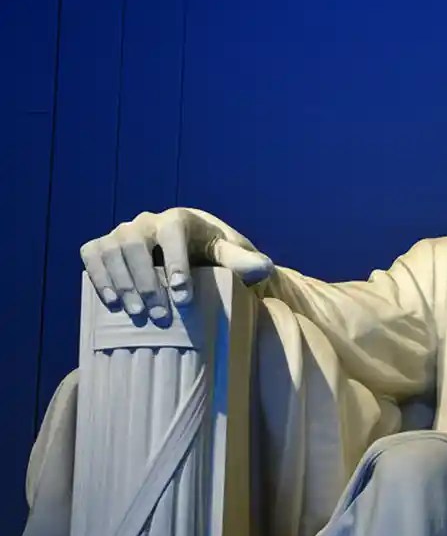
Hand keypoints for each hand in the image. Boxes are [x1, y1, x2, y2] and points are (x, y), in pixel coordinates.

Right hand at [80, 207, 273, 318]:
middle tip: (160, 316)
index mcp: (179, 219)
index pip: (173, 233)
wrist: (189, 248)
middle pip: (136, 244)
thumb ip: (245, 261)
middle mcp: (146, 221)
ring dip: (122, 283)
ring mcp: (122, 232)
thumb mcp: (231, 256)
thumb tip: (264, 268)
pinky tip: (111, 301)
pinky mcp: (104, 245)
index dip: (176, 263)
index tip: (182, 295)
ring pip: (112, 250)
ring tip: (138, 314)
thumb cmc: (212, 253)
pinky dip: (97, 275)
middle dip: (147, 282)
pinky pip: (92, 254)